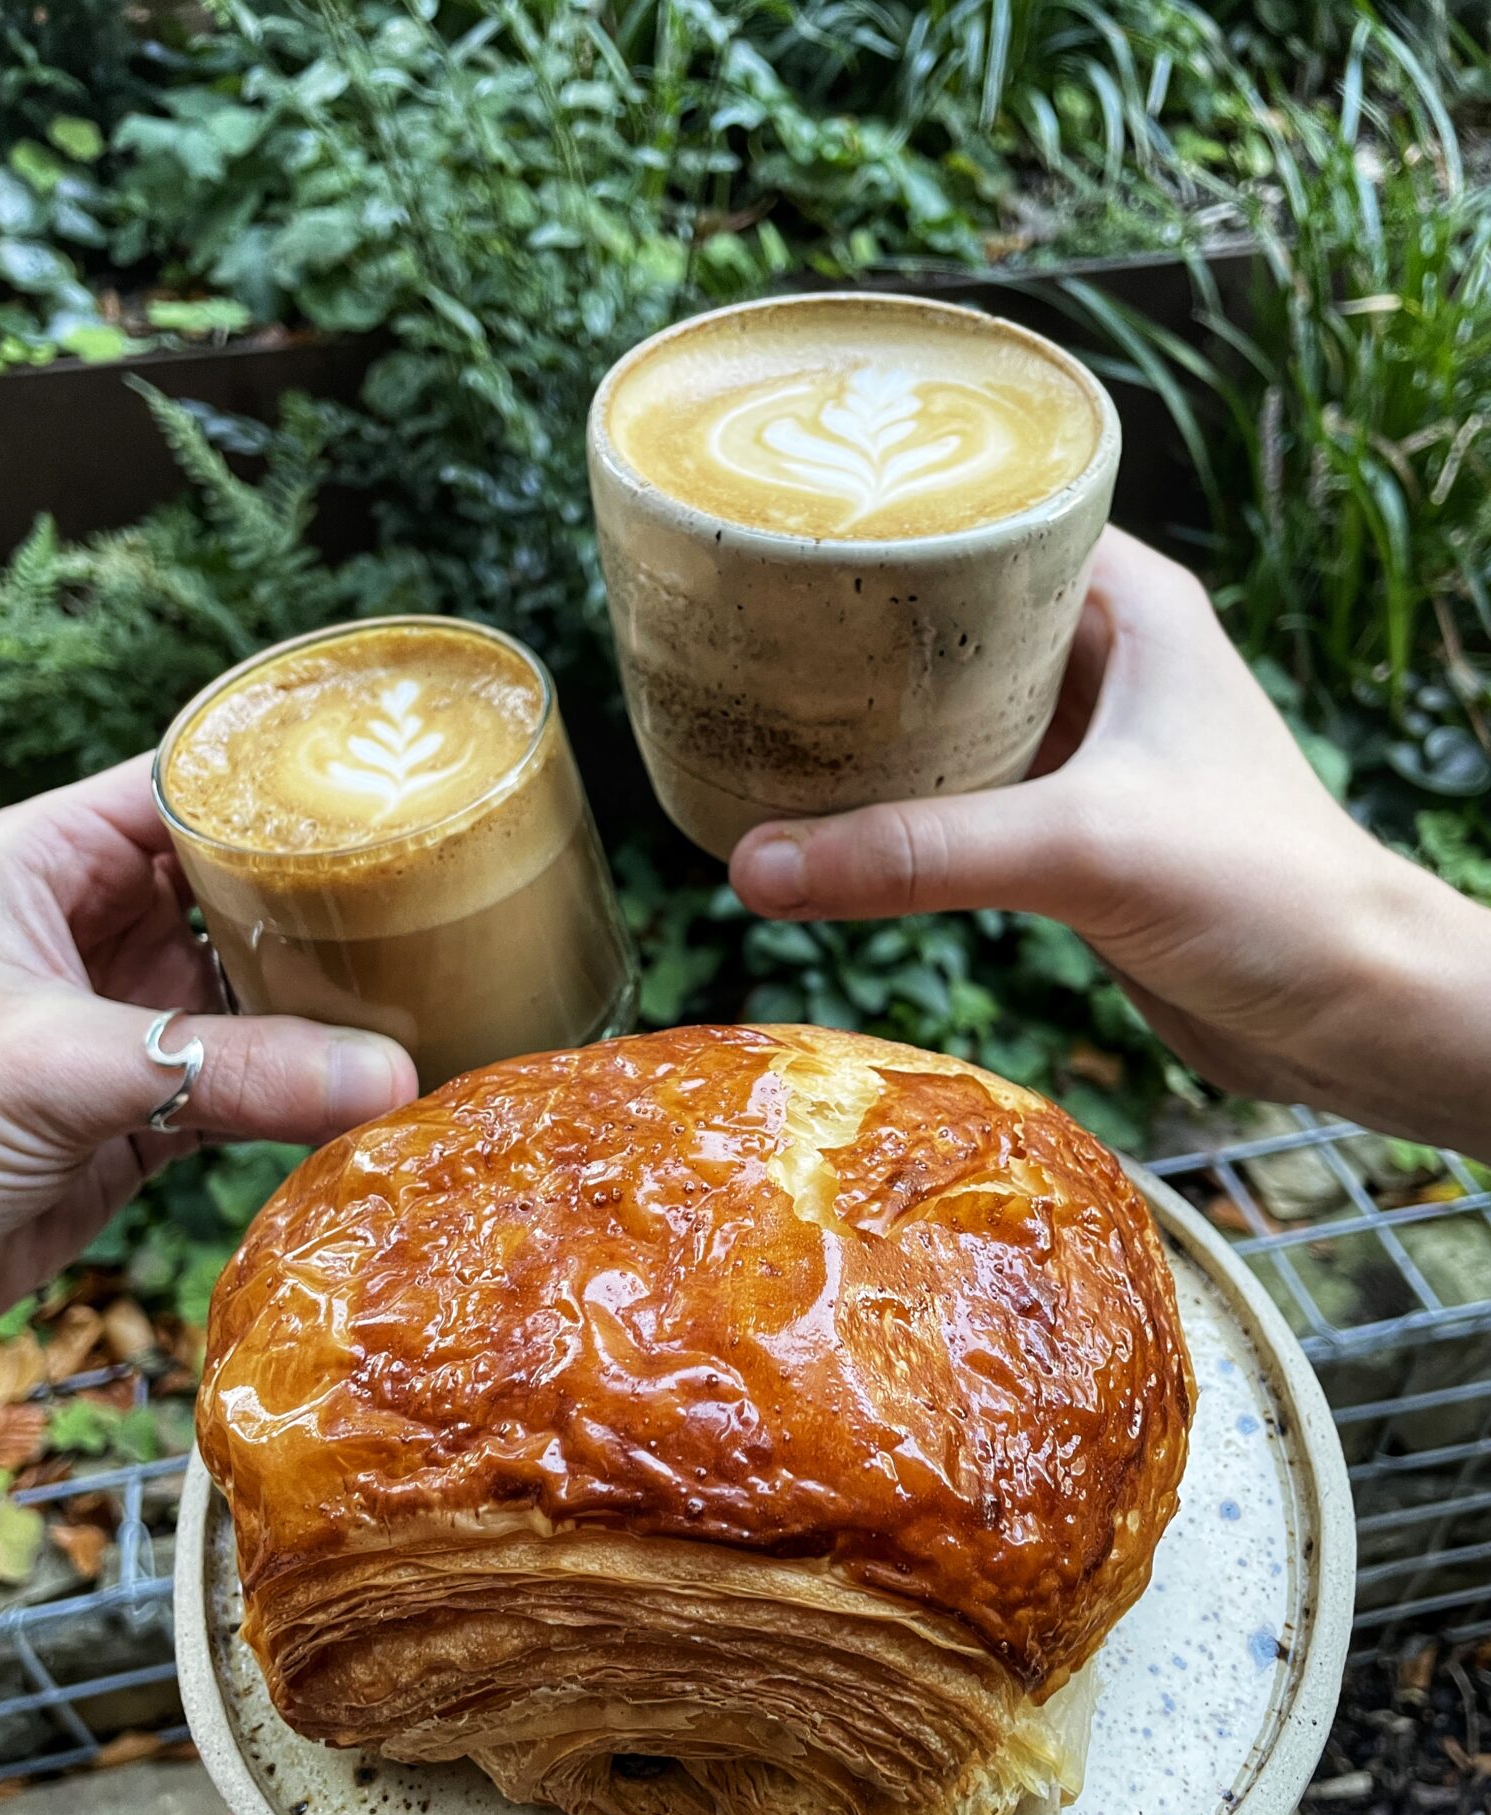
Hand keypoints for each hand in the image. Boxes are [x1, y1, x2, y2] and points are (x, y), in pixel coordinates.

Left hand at [0, 757, 416, 1333]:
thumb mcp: (64, 1068)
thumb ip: (230, 1068)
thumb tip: (390, 1078)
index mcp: (45, 861)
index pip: (184, 789)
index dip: (279, 787)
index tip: (391, 793)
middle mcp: (90, 930)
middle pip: (235, 890)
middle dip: (325, 904)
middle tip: (438, 906)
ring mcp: (119, 1022)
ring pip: (250, 994)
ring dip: (324, 1008)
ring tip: (429, 996)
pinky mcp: (138, 1112)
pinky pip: (243, 1085)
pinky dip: (302, 1093)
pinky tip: (368, 1089)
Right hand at [731, 527, 1490, 1157]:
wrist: (1345, 1011)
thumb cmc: (1264, 890)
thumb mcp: (1082, 848)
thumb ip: (921, 854)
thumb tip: (760, 866)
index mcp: (1130, 607)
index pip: (997, 520)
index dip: (900, 519)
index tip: (795, 529)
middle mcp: (1108, 662)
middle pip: (958, 620)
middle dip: (862, 631)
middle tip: (752, 631)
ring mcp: (1089, 750)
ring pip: (955, 715)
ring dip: (877, 726)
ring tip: (767, 716)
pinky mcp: (1074, 832)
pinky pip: (964, 797)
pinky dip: (904, 804)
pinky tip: (832, 815)